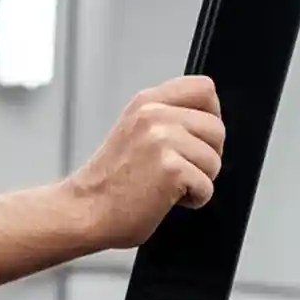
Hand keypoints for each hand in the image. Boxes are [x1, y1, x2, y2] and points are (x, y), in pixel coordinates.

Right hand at [61, 76, 225, 249]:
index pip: (204, 88)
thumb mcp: (135, 129)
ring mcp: (162, 140)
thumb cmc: (111, 180)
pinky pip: (206, 187)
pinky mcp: (171, 169)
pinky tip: (165, 199)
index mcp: (147, 102)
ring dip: (199, 180)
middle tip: (179, 170)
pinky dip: (193, 200)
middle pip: (217, 129)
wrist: (81, 212)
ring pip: (214, 160)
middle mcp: (155, 115)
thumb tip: (210, 120)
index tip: (197, 137)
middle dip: (207, 156)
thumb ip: (168, 117)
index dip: (211, 115)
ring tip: (167, 185)